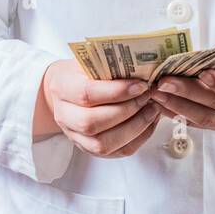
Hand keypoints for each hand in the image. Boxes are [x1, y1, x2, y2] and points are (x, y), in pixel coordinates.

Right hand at [40, 60, 162, 157]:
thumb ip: (110, 66)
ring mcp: (76, 136)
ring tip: (152, 110)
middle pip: (92, 123)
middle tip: (147, 96)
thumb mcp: (91, 61)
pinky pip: (117, 152)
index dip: (116, 92)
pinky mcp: (91, 149)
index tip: (140, 85)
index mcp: (62, 88)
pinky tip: (149, 122)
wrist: (66, 91)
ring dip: (134, 128)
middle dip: (127, 110)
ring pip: (103, 144)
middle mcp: (64, 116)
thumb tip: (143, 70)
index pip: (86, 94)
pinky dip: (139, 138)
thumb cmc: (83, 73)